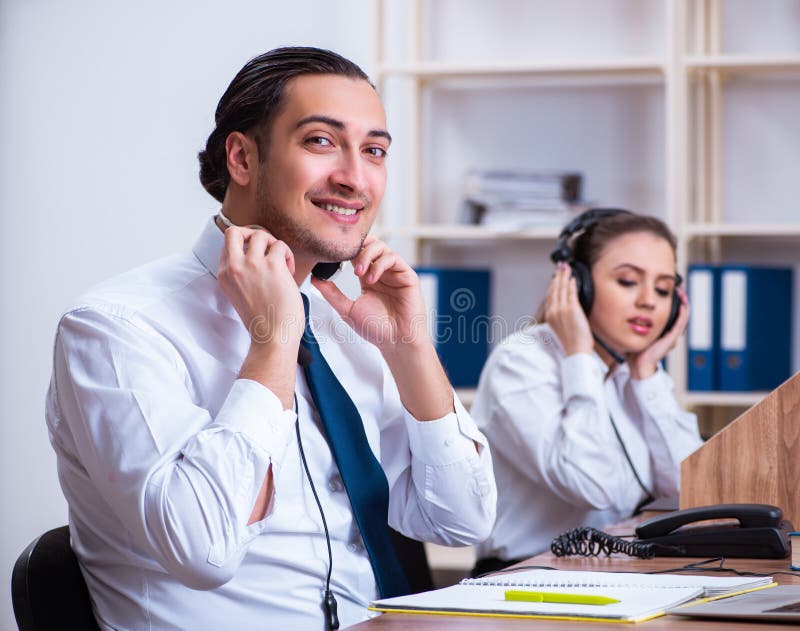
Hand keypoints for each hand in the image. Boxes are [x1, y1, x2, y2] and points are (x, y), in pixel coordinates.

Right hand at [217, 226, 303, 406]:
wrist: (273, 337)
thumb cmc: (263, 321)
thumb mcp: (240, 295)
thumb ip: (242, 275)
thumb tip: (258, 255)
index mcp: (224, 276)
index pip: (227, 246)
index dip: (245, 247)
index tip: (257, 258)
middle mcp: (234, 268)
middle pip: (234, 231)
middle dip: (252, 234)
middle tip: (265, 249)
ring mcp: (252, 265)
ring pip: (261, 235)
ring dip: (274, 245)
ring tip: (281, 262)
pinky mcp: (272, 266)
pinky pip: (280, 245)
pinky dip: (288, 255)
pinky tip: (289, 271)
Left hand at [311, 236, 427, 354]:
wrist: (396, 343)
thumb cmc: (375, 329)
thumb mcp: (347, 310)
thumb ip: (331, 293)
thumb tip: (313, 279)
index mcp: (367, 277)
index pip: (358, 252)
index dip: (347, 250)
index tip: (334, 256)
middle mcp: (382, 272)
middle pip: (370, 243)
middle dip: (357, 246)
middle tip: (346, 260)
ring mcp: (395, 273)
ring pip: (381, 247)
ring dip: (366, 256)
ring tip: (358, 273)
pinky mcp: (407, 276)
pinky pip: (393, 258)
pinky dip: (379, 264)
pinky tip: (371, 278)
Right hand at [544, 262, 593, 355]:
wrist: (576, 350)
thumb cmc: (572, 342)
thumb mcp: (561, 328)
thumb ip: (561, 316)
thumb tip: (566, 306)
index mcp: (550, 316)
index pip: (550, 296)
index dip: (552, 285)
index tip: (555, 277)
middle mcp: (553, 311)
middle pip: (554, 289)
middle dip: (557, 276)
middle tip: (561, 266)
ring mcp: (562, 309)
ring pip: (561, 288)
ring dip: (564, 277)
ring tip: (567, 268)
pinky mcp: (571, 309)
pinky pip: (571, 292)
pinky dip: (571, 284)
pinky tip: (573, 278)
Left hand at [628, 287, 689, 379]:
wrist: (639, 364)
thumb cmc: (636, 350)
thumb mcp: (638, 331)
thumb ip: (637, 322)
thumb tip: (628, 309)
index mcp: (663, 330)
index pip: (672, 312)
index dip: (674, 300)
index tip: (670, 289)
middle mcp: (670, 332)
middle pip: (680, 312)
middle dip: (680, 298)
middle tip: (677, 287)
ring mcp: (672, 336)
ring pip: (683, 316)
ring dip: (683, 303)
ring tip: (680, 292)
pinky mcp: (671, 338)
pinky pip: (680, 323)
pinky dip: (682, 313)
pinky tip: (681, 304)